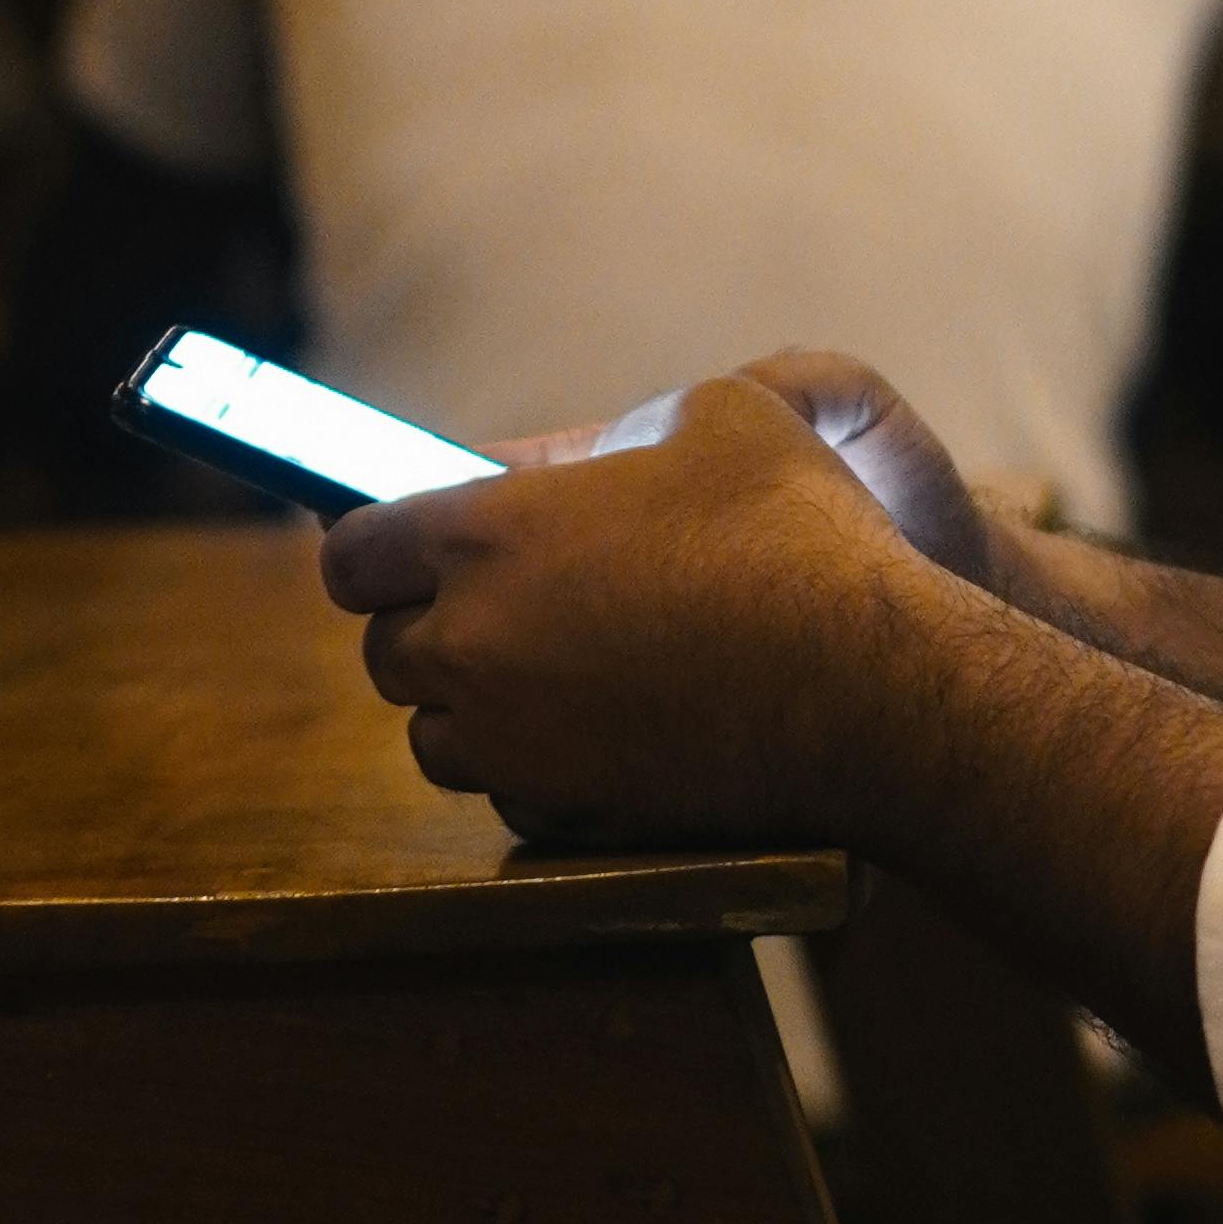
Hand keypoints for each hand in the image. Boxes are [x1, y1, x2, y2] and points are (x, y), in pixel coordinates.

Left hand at [321, 370, 951, 853]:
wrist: (873, 683)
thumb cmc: (801, 534)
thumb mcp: (724, 413)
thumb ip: (621, 428)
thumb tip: (582, 457)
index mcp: (487, 531)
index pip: (349, 550)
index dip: (377, 544)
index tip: (409, 546)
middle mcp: (473, 641)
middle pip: (383, 647)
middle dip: (428, 624)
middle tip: (503, 604)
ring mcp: (510, 738)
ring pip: (430, 732)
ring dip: (470, 703)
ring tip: (550, 670)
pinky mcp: (559, 810)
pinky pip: (502, 792)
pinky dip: (528, 767)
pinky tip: (596, 729)